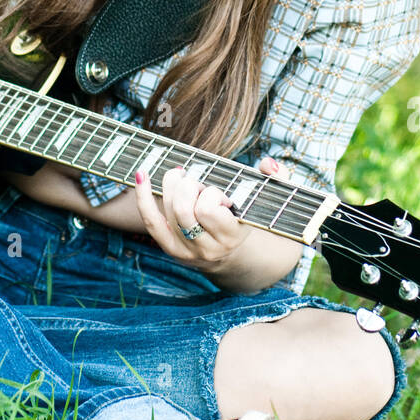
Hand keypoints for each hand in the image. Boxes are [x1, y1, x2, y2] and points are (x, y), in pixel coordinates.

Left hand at [133, 156, 285, 270]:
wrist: (235, 255)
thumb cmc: (249, 218)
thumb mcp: (270, 200)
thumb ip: (277, 179)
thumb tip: (268, 163)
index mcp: (232, 236)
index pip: (209, 210)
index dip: (211, 194)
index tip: (221, 194)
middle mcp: (207, 248)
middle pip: (183, 210)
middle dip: (188, 187)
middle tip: (198, 183)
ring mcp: (186, 251)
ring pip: (167, 212)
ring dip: (171, 186)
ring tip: (182, 178)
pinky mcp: (170, 249)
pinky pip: (151, 222)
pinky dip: (143, 197)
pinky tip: (141, 175)